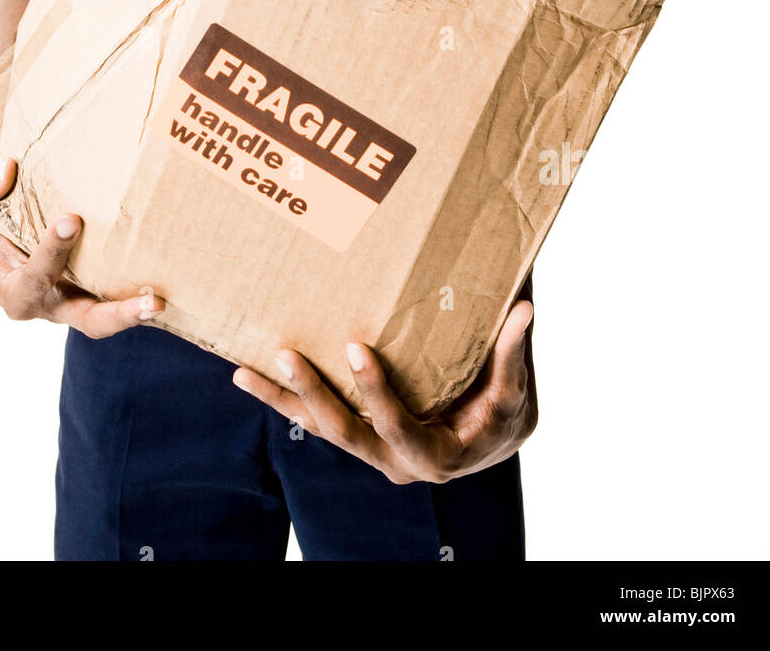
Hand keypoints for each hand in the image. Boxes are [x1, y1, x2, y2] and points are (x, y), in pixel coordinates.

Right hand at [0, 155, 165, 337]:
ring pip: (109, 318)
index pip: (34, 279)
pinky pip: (120, 296)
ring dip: (137, 311)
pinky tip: (168, 278)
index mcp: (15, 291)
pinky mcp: (98, 291)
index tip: (70, 219)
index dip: (51, 252)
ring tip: (164, 300)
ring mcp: (78, 300)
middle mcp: (51, 304)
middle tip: (150, 300)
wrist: (4, 239)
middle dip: (117, 314)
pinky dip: (141, 293)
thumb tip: (4, 168)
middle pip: (87, 320)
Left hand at [231, 299, 535, 484]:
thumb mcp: (512, 393)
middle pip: (347, 435)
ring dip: (284, 400)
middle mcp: (397, 461)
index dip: (376, 393)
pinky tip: (254, 374)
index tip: (354, 347)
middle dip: (314, 395)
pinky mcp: (358, 434)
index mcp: (436, 457)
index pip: (400, 428)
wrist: (489, 439)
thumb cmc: (502, 413)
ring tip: (244, 371)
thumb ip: (512, 354)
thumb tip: (525, 306)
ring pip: (322, 430)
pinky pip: (318, 420)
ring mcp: (373, 450)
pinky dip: (287, 399)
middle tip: (287, 353)